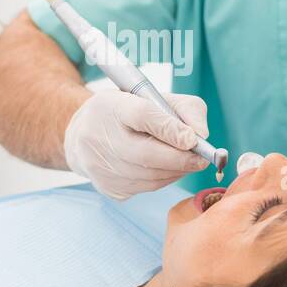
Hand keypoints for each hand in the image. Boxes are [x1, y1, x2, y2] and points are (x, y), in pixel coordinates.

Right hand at [63, 90, 209, 199]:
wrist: (83, 134)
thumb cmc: (127, 112)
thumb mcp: (153, 98)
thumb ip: (184, 109)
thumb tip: (201, 135)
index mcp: (112, 106)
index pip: (142, 116)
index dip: (169, 129)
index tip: (192, 138)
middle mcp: (99, 137)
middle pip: (146, 155)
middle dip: (181, 159)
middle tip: (202, 159)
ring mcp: (100, 166)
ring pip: (150, 177)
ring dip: (175, 171)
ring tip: (187, 162)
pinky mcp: (106, 187)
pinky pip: (145, 188)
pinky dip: (163, 180)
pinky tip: (166, 169)